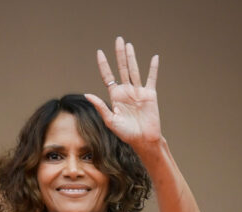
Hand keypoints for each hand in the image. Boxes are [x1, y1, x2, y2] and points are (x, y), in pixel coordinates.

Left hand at [84, 37, 160, 152]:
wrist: (143, 140)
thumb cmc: (126, 134)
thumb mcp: (110, 120)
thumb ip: (100, 106)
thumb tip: (87, 94)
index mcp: (116, 97)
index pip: (108, 77)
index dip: (104, 65)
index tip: (100, 52)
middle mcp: (126, 92)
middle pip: (122, 69)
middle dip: (119, 54)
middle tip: (118, 39)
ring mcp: (138, 92)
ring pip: (134, 70)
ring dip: (132, 57)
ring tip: (128, 45)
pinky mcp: (150, 95)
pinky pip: (151, 78)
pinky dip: (153, 68)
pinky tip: (154, 58)